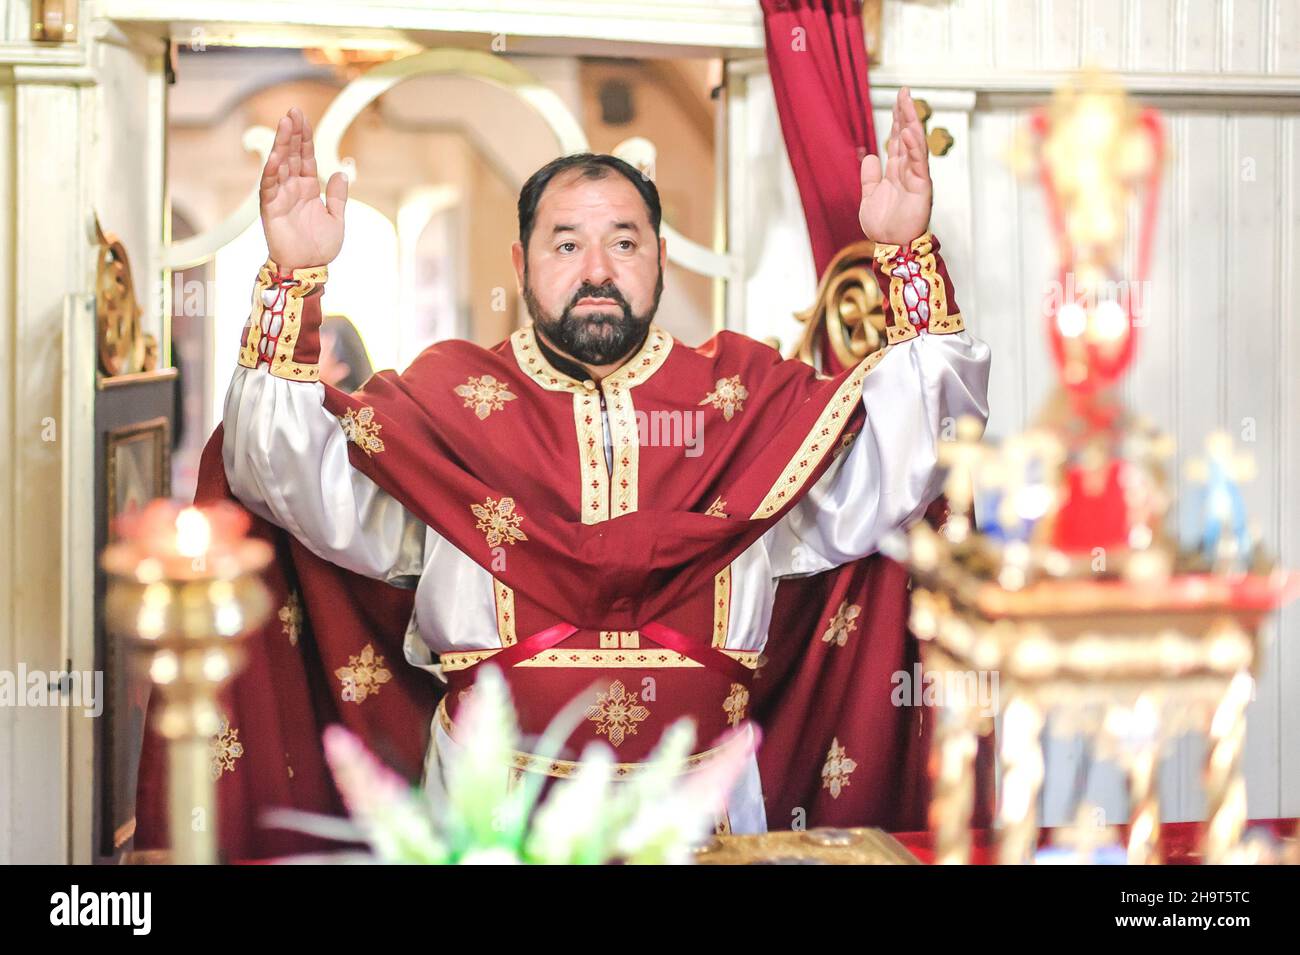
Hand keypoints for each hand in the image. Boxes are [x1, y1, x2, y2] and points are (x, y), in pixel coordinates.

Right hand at [259, 107, 347, 270]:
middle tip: (293, 111)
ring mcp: (281, 196)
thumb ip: (338, 196)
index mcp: (308, 188)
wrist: (309, 267)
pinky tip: (276, 157)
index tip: (303, 117)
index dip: (305, 137)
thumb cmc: (320, 246)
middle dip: (293, 133)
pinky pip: (270, 187)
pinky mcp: (271, 209)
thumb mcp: (337, 218)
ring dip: (282, 145)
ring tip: (285, 125)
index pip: (306, 157)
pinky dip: (272, 173)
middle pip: (292, 155)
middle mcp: (293, 188)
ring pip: (280, 165)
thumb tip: (342, 173)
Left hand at [858, 87, 932, 245]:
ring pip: (915, 145)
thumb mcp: (869, 196)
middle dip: (905, 113)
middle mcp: (908, 170)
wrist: (889, 246)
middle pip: (907, 136)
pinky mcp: (922, 187)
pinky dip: (914, 147)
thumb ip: (869, 177)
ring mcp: (916, 177)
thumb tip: (870, 156)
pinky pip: (918, 163)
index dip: (897, 119)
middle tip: (904, 91)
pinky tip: (907, 132)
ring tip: (907, 104)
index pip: (897, 139)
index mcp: (896, 170)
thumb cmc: (883, 225)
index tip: (898, 99)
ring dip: (911, 123)